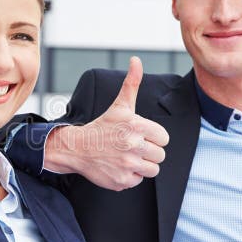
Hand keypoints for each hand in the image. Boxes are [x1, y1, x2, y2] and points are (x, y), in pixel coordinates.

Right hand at [45, 57, 169, 190]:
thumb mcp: (119, 105)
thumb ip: (132, 83)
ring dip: (142, 165)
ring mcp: (128, 164)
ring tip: (126, 157)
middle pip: (160, 155)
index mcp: (137, 126)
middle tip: (130, 147)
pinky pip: (138, 180)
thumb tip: (136, 60)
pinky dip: (130, 176)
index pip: (164, 138)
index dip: (153, 137)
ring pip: (152, 170)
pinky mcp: (122, 180)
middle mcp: (133, 145)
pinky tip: (118, 166)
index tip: (139, 135)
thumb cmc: (102, 127)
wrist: (77, 148)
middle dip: (147, 152)